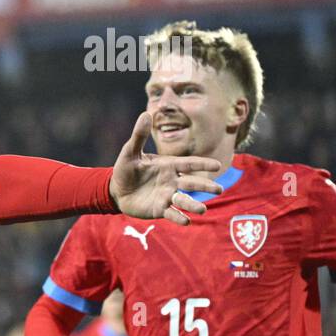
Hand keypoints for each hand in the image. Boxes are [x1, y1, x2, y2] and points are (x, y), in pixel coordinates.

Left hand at [109, 113, 224, 224]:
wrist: (115, 190)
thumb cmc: (126, 169)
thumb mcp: (130, 152)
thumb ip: (139, 136)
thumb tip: (145, 113)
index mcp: (168, 166)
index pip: (189, 163)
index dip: (202, 164)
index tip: (218, 165)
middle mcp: (172, 181)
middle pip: (191, 183)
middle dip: (205, 186)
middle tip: (219, 189)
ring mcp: (167, 195)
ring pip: (184, 200)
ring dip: (193, 205)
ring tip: (202, 209)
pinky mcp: (159, 209)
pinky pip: (171, 213)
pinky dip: (179, 217)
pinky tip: (186, 221)